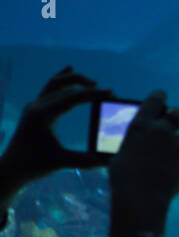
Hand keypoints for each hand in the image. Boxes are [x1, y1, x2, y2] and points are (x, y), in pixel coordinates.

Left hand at [0, 67, 114, 187]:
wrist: (11, 168)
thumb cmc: (34, 165)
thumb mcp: (61, 162)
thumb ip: (86, 160)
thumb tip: (109, 160)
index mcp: (42, 115)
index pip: (72, 97)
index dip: (92, 94)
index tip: (110, 93)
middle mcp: (37, 106)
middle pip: (66, 88)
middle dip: (88, 89)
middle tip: (107, 93)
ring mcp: (34, 106)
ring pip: (56, 84)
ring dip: (75, 81)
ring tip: (93, 83)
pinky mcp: (35, 109)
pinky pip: (49, 88)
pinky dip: (61, 79)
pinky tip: (69, 68)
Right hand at [108, 91, 178, 236]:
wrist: (141, 197)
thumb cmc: (123, 177)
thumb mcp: (120, 155)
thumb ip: (133, 145)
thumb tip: (138, 146)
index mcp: (141, 125)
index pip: (155, 101)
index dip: (159, 97)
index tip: (161, 95)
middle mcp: (161, 131)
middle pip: (177, 114)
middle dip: (175, 116)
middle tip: (173, 120)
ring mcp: (176, 145)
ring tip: (175, 145)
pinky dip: (177, 161)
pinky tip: (167, 172)